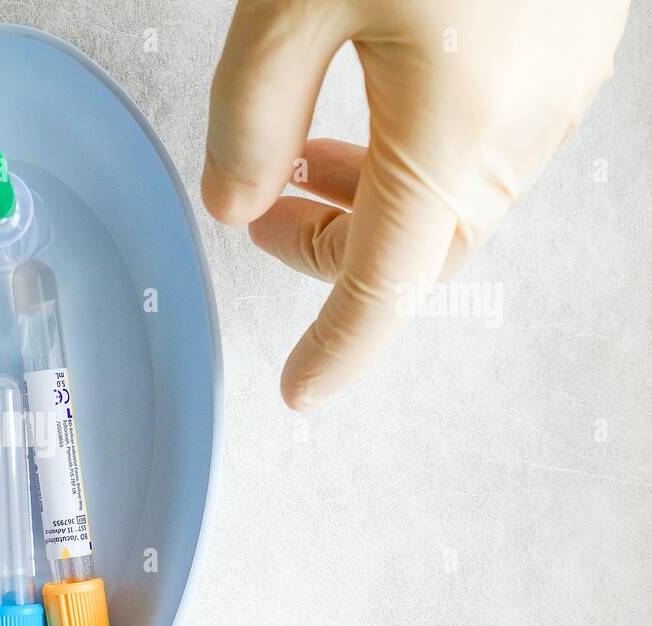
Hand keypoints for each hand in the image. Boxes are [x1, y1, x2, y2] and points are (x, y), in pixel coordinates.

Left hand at [202, 0, 629, 409]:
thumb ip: (251, 114)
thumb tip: (232, 203)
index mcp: (450, 134)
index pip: (385, 287)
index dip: (338, 349)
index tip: (300, 391)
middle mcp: (517, 136)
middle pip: (416, 252)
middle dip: (331, 252)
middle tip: (261, 204)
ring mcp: (555, 100)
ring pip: (451, 206)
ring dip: (372, 205)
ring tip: (305, 154)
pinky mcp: (566, 62)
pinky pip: (484, 151)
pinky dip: (417, 161)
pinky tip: (373, 105)